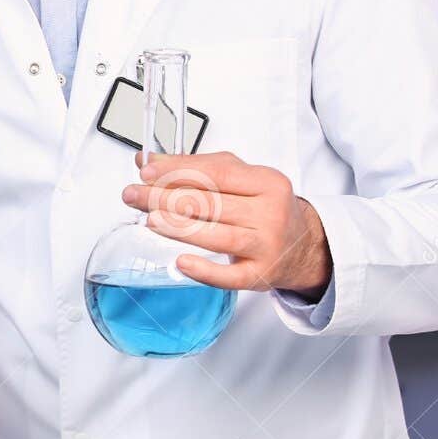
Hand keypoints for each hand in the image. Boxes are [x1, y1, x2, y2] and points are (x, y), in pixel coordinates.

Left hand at [122, 151, 332, 295]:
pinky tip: (181, 262)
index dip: (179, 171)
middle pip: (212, 204)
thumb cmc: (264, 207)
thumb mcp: (241, 179)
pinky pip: (230, 277)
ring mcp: (267, 246)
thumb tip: (149, 161)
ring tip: (150, 219)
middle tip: (133, 195)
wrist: (303, 244)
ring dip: (180, 229)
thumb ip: (196, 167)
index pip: (217, 173)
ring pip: (219, 237)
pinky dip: (205, 271)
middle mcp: (271, 213)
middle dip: (166, 197)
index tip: (146, 171)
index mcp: (267, 182)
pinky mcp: (261, 275)